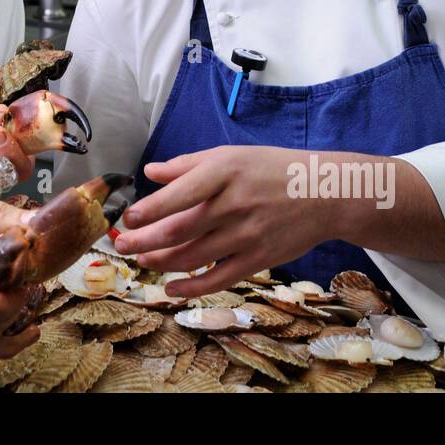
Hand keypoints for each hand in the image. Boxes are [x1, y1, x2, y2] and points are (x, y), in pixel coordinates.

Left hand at [113, 147, 337, 297]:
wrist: (323, 193)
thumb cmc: (271, 169)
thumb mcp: (230, 156)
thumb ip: (187, 165)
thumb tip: (150, 173)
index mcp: (224, 173)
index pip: (179, 195)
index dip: (149, 210)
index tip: (128, 217)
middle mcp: (234, 204)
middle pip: (180, 230)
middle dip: (144, 241)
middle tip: (121, 245)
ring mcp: (247, 235)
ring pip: (194, 256)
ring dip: (161, 262)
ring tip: (141, 260)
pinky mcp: (259, 259)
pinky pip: (219, 279)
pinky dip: (192, 287)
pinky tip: (171, 288)